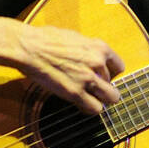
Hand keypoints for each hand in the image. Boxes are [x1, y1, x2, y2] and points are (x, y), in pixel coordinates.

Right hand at [9, 21, 124, 113]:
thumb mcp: (75, 38)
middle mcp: (97, 62)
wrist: (29, 47)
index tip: (102, 77)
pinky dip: (90, 109)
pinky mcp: (75, 92)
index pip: (119, 66)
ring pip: (110, 98)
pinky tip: (82, 105)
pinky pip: (95, 108)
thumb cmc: (46, 39)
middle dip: (106, 89)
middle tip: (96, 90)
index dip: (110, 74)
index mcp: (99, 47)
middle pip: (114, 84)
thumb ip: (87, 50)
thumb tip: (89, 57)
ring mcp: (88, 78)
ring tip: (90, 99)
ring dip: (100, 100)